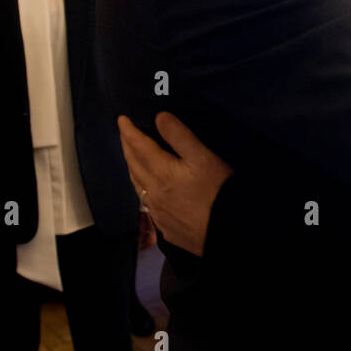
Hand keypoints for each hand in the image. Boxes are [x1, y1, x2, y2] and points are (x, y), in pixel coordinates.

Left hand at [118, 112, 233, 256]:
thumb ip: (180, 136)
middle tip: (123, 134)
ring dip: (132, 169)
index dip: (129, 132)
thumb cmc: (219, 191)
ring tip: (131, 158)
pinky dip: (143, 191)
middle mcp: (153, 194)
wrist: (229, 233)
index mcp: (162, 173)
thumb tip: (158, 117)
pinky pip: (148, 205)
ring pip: (138, 187)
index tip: (121, 119)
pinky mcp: (166, 229)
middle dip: (127, 148)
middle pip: (134, 166)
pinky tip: (149, 191)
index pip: (140, 147)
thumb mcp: (203, 157)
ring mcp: (158, 214)